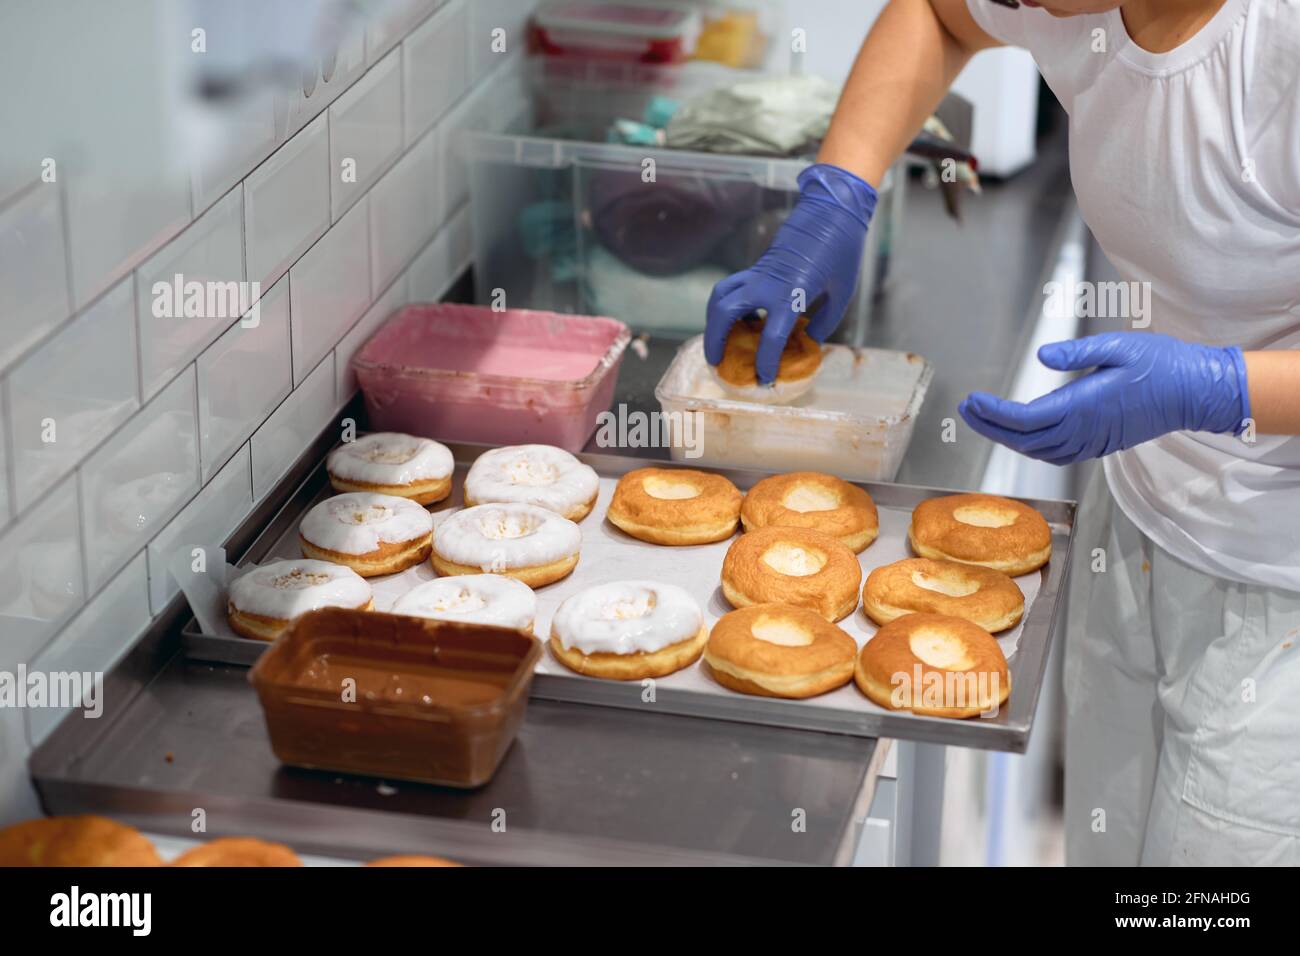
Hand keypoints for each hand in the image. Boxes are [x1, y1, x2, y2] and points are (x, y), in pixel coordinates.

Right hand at [704, 163, 877, 382]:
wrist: (831, 214)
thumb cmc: (842, 253)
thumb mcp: (841, 294)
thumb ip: (823, 322)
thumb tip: (807, 341)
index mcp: (792, 294)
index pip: (771, 337)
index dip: (766, 363)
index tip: (764, 379)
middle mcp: (767, 284)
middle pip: (725, 313)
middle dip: (715, 340)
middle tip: (716, 361)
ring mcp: (757, 273)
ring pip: (719, 297)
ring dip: (712, 321)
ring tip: (716, 341)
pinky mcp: (755, 267)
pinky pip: (729, 288)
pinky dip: (725, 305)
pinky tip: (738, 319)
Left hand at [959, 332, 1250, 465]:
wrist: (1194, 392)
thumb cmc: (1160, 364)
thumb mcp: (1118, 346)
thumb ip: (1076, 352)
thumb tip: (1042, 356)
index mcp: (1083, 406)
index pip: (1025, 419)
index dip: (993, 414)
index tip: (973, 400)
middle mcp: (1083, 430)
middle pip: (1023, 439)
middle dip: (989, 426)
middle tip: (966, 410)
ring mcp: (1091, 442)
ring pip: (1037, 451)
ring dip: (1006, 438)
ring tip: (983, 419)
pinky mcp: (1099, 445)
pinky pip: (1055, 454)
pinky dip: (1030, 446)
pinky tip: (1020, 434)